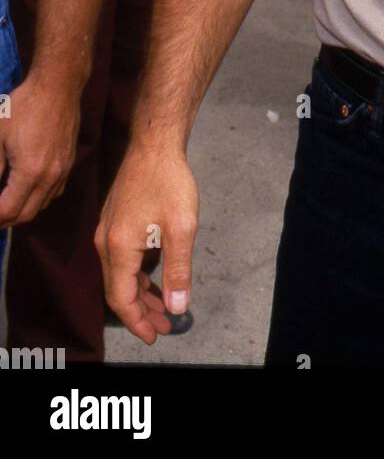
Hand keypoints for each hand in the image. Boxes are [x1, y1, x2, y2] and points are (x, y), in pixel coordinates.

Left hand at [0, 75, 79, 226]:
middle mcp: (50, 178)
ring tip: (5, 204)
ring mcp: (63, 171)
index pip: (8, 210)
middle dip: (5, 220)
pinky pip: (53, 193)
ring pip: (41, 206)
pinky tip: (26, 190)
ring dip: (22, 211)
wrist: (58, 87)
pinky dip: (38, 199)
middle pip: (26, 215)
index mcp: (30, 172)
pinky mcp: (69, 163)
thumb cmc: (23, 107)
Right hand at [95, 147, 198, 344]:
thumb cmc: (169, 182)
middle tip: (164, 327)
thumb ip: (178, 270)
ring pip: (120, 273)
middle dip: (141, 311)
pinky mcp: (115, 220)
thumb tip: (177, 307)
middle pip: (118, 289)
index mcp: (118, 248)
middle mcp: (105, 243)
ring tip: (163, 308)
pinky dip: (137, 274)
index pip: (121, 298)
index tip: (155, 336)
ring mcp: (108, 230)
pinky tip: (154, 278)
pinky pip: (122, 258)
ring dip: (140, 293)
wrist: (154, 143)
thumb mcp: (181, 228)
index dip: (137, 321)